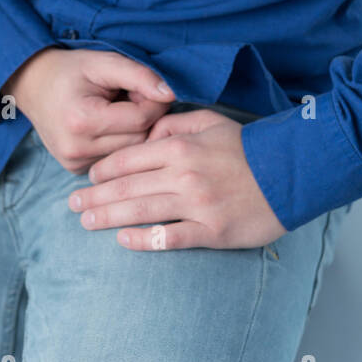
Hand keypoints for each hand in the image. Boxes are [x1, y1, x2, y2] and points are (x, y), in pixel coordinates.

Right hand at [1, 47, 175, 172]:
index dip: (153, 102)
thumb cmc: (70, 70)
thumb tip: (171, 94)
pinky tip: (109, 126)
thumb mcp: (104, 63)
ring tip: (119, 109)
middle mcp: (77, 149)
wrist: (33, 85)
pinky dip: (119, 143)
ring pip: (129, 153)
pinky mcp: (75, 170)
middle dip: (145, 118)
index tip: (148, 88)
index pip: (141, 121)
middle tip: (133, 97)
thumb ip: (139, 76)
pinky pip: (114, 160)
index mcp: (83, 121)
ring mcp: (75, 164)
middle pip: (138, 140)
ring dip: (134, 132)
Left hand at [67, 107, 286, 250]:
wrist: (289, 171)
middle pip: (128, 187)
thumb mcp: (210, 121)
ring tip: (87, 222)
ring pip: (142, 212)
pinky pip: (170, 238)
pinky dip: (143, 240)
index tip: (88, 177)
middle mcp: (184, 175)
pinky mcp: (212, 230)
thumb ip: (174, 125)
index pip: (130, 158)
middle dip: (95, 196)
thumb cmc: (247, 145)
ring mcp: (197, 204)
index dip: (104, 169)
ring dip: (109, 218)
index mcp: (180, 146)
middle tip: (72, 205)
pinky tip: (123, 240)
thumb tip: (147, 133)